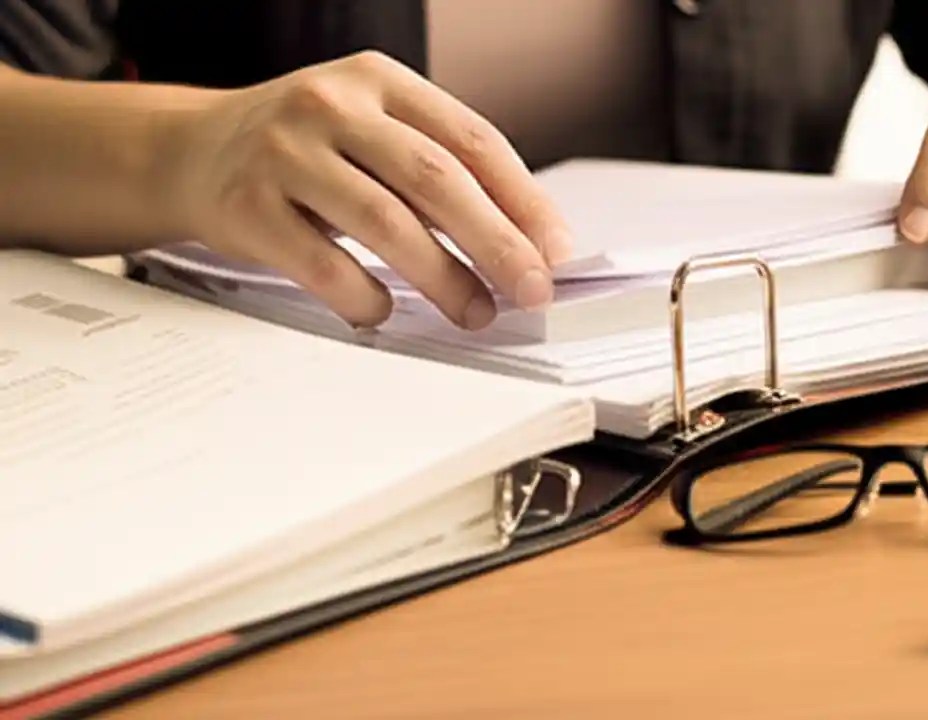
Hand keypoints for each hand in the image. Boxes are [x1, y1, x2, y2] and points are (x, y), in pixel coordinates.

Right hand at [165, 50, 571, 328]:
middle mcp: (332, 105)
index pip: (473, 139)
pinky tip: (384, 313)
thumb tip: (522, 242)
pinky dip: (364, 297)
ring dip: (443, 278)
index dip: (524, 200)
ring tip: (474, 311)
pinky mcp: (246, 206)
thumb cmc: (302, 149)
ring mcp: (284, 153)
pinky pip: (322, 264)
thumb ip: (435, 171)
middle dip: (496, 243)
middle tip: (530, 290)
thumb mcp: (370, 131)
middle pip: (437, 179)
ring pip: (385, 222)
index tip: (556, 250)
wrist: (187, 150)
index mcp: (379, 79)